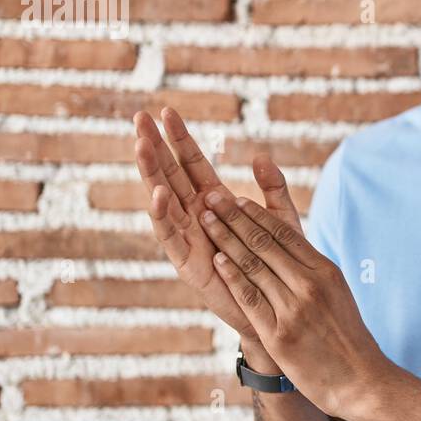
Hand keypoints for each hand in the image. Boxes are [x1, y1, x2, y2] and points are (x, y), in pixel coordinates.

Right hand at [133, 106, 298, 371]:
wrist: (273, 310)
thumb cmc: (276, 265)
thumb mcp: (280, 222)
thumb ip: (273, 190)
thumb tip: (261, 155)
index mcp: (214, 203)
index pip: (191, 164)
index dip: (180, 139)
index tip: (165, 110)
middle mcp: (195, 218)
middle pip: (170, 175)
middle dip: (155, 148)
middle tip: (139, 118)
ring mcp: (188, 240)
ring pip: (164, 201)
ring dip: (152, 174)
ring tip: (141, 147)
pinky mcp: (189, 264)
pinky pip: (172, 238)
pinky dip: (163, 216)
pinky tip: (158, 194)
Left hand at [198, 187, 389, 418]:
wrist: (360, 380)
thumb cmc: (346, 337)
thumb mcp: (336, 293)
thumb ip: (312, 270)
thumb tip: (288, 247)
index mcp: (326, 271)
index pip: (285, 233)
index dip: (256, 213)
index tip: (235, 199)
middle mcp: (311, 285)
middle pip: (264, 243)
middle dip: (233, 218)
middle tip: (211, 198)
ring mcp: (295, 310)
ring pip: (253, 266)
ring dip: (225, 239)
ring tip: (205, 221)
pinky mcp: (280, 335)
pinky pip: (250, 298)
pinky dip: (232, 276)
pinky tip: (217, 260)